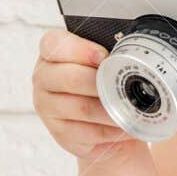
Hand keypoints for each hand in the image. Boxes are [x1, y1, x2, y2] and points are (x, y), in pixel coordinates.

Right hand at [32, 29, 141, 164]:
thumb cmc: (102, 82)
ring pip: (82, 107)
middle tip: (124, 86)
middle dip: (102, 83)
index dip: (80, 49)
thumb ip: (109, 52)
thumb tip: (128, 54)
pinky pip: (88, 131)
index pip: (53, 43)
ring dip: (111, 109)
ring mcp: (48, 107)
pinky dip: (110, 129)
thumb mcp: (102, 61)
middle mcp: (44, 78)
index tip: (104, 56)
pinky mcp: (60, 132)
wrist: (98, 119)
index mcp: (51, 53)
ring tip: (132, 109)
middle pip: (70, 78)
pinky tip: (124, 125)